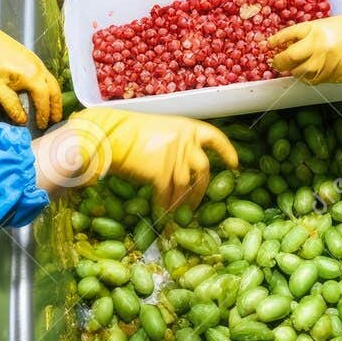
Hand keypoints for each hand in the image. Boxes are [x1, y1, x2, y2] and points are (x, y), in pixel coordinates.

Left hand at [0, 0, 61, 127]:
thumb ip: (11, 105)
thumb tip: (22, 120)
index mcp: (32, 76)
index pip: (43, 99)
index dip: (44, 114)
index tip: (42, 125)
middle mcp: (38, 67)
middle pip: (53, 89)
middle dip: (56, 106)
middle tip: (56, 119)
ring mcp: (34, 60)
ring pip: (50, 80)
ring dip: (53, 95)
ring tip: (52, 108)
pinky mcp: (28, 56)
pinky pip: (44, 74)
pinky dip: (47, 86)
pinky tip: (41, 91)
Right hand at [37, 108, 236, 209]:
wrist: (108, 134)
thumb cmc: (126, 132)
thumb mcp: (159, 131)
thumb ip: (176, 145)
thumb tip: (184, 167)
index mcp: (186, 127)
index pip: (215, 138)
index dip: (226, 152)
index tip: (234, 165)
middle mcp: (185, 140)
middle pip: (203, 170)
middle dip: (201, 190)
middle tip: (194, 204)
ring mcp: (174, 156)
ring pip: (186, 186)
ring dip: (181, 202)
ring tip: (176, 213)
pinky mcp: (161, 171)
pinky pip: (167, 194)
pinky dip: (164, 205)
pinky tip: (161, 212)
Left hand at [266, 0, 341, 83]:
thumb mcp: (330, 23)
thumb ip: (312, 33)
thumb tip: (296, 42)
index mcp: (314, 30)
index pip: (286, 37)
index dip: (274, 42)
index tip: (268, 46)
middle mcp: (316, 48)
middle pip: (287, 60)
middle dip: (279, 62)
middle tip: (276, 63)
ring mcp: (325, 64)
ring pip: (300, 74)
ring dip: (296, 72)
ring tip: (297, 69)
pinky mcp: (335, 76)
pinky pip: (317, 81)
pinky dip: (312, 78)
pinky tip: (315, 74)